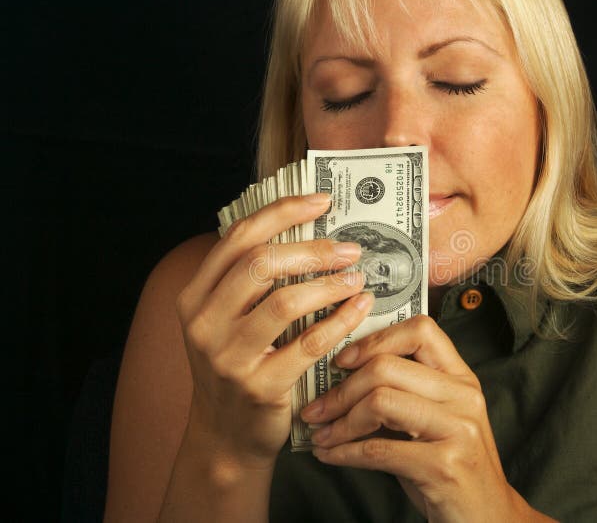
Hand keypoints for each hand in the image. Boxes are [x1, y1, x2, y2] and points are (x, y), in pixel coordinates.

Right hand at [175, 194, 373, 468]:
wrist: (226, 437)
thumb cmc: (237, 368)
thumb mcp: (227, 322)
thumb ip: (252, 283)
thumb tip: (308, 233)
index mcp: (195, 296)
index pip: (238, 237)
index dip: (282, 212)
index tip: (322, 201)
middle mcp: (204, 322)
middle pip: (261, 264)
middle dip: (312, 249)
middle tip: (349, 248)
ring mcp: (228, 357)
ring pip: (285, 302)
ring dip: (329, 284)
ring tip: (357, 277)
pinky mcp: (259, 386)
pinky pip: (308, 343)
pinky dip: (340, 321)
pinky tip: (359, 308)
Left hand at [300, 315, 530, 521]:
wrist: (488, 517)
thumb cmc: (450, 466)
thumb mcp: (434, 421)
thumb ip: (401, 394)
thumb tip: (340, 378)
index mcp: (461, 378)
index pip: (420, 331)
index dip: (375, 340)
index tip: (343, 360)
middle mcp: (463, 397)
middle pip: (386, 367)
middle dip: (340, 389)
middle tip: (316, 409)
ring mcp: (458, 430)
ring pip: (380, 401)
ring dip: (339, 422)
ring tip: (321, 434)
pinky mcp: (444, 466)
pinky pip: (378, 450)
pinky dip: (344, 452)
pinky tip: (330, 455)